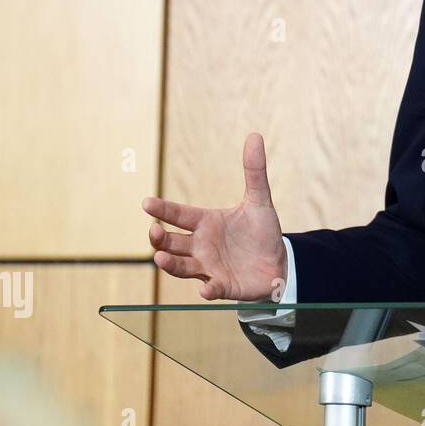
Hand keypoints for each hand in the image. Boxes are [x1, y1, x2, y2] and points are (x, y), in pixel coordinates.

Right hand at [142, 132, 287, 300]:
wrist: (278, 262)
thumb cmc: (261, 232)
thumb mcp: (259, 200)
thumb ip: (254, 172)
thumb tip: (255, 135)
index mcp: (205, 223)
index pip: (179, 215)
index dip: (163, 209)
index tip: (147, 202)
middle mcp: (201, 246)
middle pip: (172, 242)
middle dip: (160, 238)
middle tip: (153, 231)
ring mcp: (209, 268)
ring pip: (182, 267)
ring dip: (171, 264)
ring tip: (161, 258)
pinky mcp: (224, 286)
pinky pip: (212, 289)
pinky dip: (208, 290)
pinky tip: (206, 289)